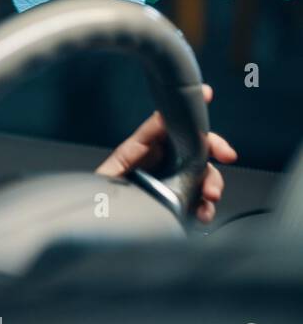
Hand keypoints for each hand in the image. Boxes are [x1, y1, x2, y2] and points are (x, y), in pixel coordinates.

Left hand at [94, 84, 237, 222]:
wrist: (99, 228)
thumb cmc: (96, 203)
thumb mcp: (107, 178)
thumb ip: (128, 154)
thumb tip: (155, 127)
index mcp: (140, 151)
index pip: (166, 125)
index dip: (187, 111)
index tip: (206, 95)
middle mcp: (158, 164)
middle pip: (194, 147)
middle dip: (214, 148)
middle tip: (226, 155)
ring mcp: (169, 184)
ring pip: (202, 175)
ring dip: (212, 184)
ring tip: (209, 199)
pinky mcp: (175, 205)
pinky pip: (199, 202)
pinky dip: (206, 208)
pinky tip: (202, 215)